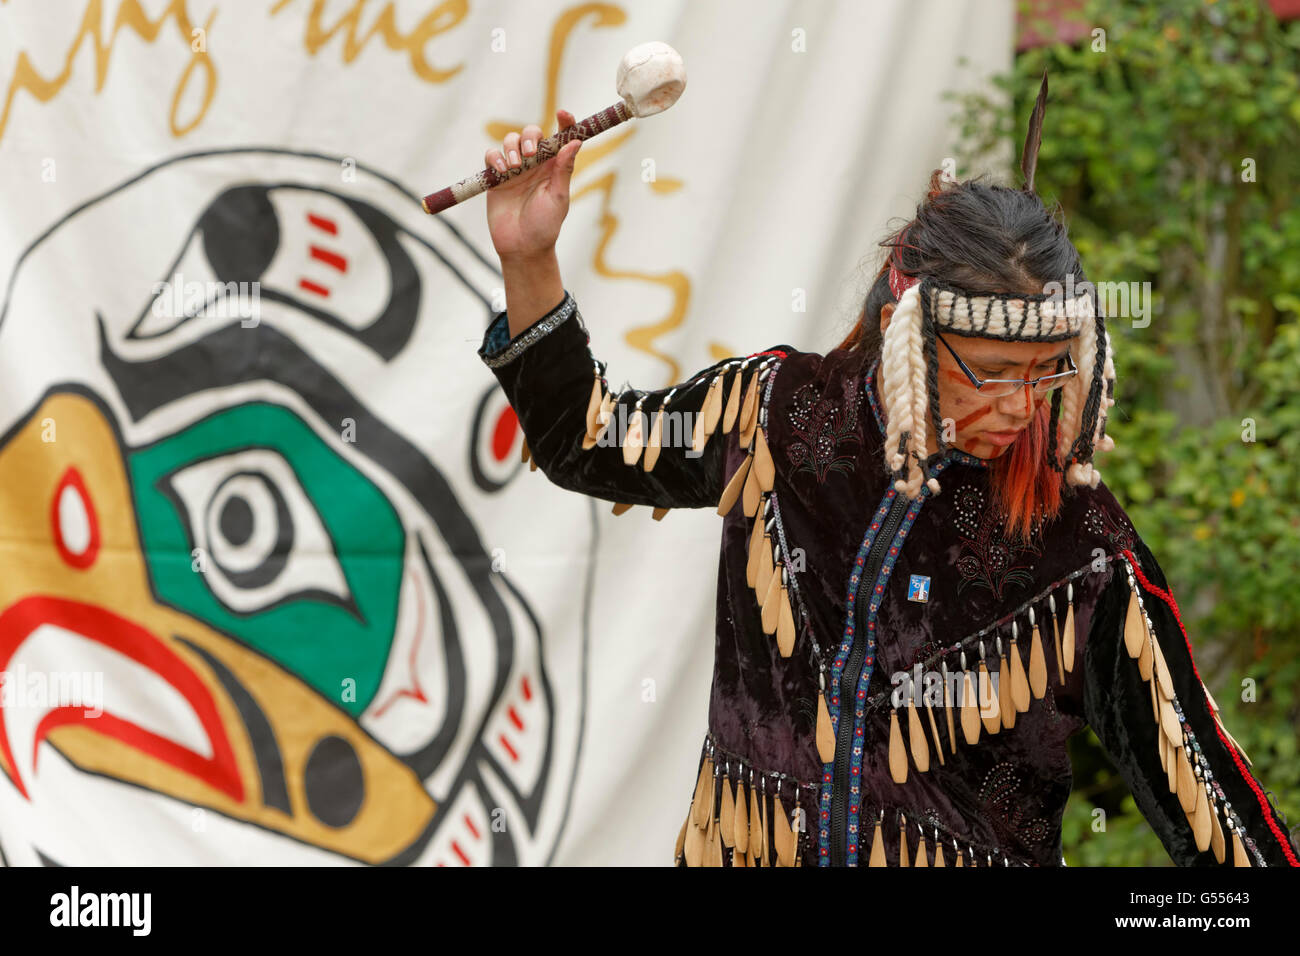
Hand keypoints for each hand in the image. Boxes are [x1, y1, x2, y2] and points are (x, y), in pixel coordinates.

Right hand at [485, 109, 581, 262]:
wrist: (522, 247)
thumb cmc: (545, 225)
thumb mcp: (559, 197)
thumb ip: (563, 169)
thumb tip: (575, 142)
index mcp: (554, 167)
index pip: (560, 138)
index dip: (564, 122)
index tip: (563, 114)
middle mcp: (535, 164)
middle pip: (531, 134)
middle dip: (530, 138)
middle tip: (529, 155)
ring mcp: (514, 169)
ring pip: (510, 141)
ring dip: (511, 148)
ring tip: (514, 168)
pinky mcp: (496, 177)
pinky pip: (492, 156)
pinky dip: (495, 157)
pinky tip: (502, 170)